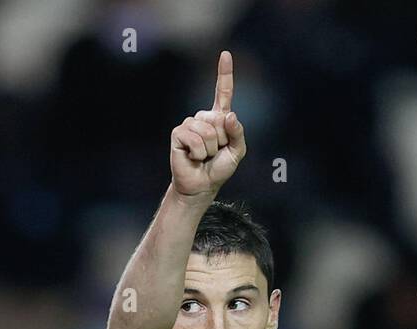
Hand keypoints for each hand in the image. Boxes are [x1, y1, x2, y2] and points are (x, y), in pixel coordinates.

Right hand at [170, 50, 246, 198]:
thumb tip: (230, 116)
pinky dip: (199, 152)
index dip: (224, 73)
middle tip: (214, 153)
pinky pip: (195, 138)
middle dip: (222, 141)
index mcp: (219, 118)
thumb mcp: (237, 152)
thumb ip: (238, 133)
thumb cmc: (219, 169)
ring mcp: (189, 123)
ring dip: (210, 149)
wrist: (201, 185)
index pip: (223, 92)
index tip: (225, 54)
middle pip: (220, 120)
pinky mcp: (178, 133)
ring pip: (208, 131)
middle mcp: (203, 117)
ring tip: (204, 156)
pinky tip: (193, 157)